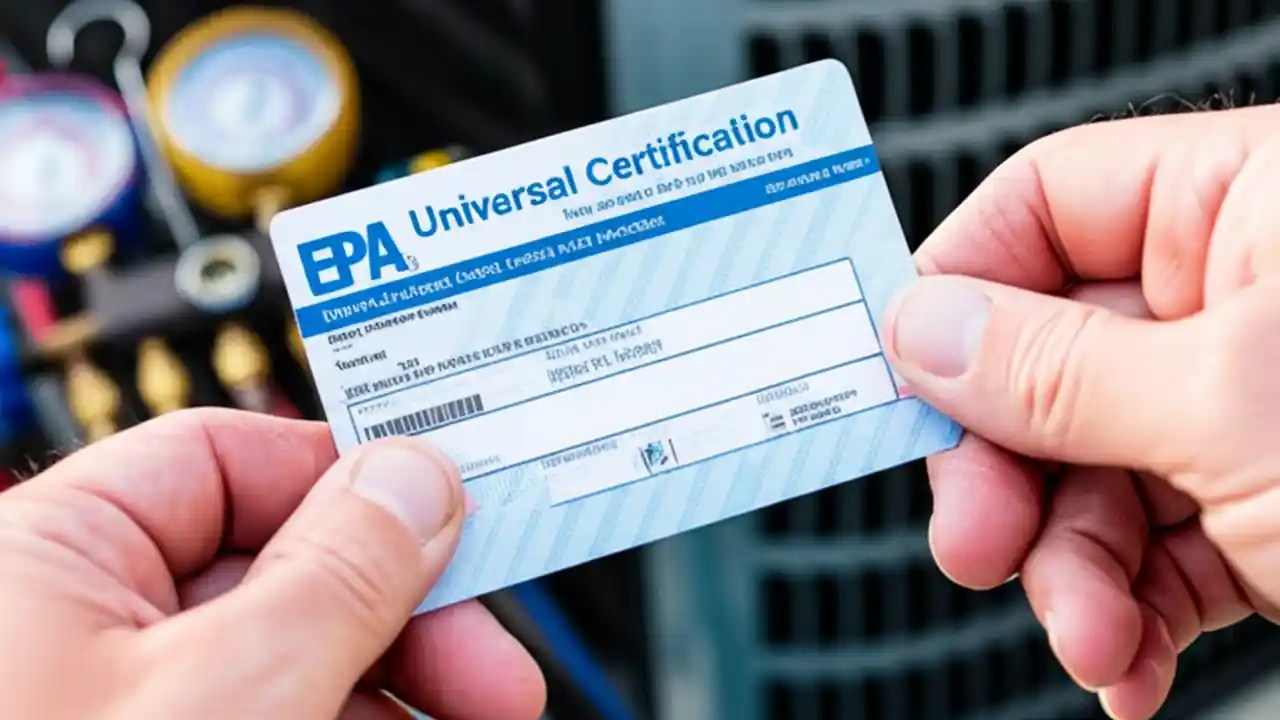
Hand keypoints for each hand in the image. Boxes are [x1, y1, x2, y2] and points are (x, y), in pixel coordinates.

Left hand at [0, 408, 545, 718]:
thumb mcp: (233, 693)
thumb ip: (338, 575)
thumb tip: (417, 479)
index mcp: (50, 557)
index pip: (229, 456)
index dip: (360, 480)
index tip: (459, 512)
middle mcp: (72, 623)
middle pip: (279, 569)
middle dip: (406, 615)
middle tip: (493, 668)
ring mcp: (113, 701)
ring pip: (284, 657)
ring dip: (393, 680)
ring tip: (473, 712)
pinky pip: (265, 714)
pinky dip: (349, 719)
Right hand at [883, 106, 1279, 718]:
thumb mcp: (1229, 407)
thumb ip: (1053, 366)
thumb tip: (922, 329)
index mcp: (1244, 204)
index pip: (1042, 205)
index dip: (956, 286)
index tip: (903, 379)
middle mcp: (1239, 294)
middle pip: (1045, 361)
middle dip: (1009, 473)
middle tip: (977, 543)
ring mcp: (1247, 406)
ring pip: (1090, 473)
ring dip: (1069, 572)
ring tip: (1088, 640)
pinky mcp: (1265, 505)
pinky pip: (1151, 545)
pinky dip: (1127, 613)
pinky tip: (1126, 661)